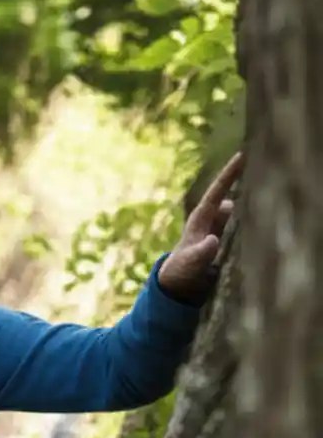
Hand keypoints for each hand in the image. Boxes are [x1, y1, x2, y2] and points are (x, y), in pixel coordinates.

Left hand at [158, 152, 244, 302]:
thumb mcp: (191, 264)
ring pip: (234, 205)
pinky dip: (247, 212)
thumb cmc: (182, 271)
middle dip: (239, 176)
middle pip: (227, 192)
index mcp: (200, 219)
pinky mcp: (222, 234)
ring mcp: (216, 225)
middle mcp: (209, 217)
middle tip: (256, 157)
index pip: (217, 192)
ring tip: (261, 179)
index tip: (241, 156)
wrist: (177, 280)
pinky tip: (259, 208)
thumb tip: (213, 240)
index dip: (229, 175)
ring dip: (245, 194)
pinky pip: (237, 219)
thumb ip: (201, 253)